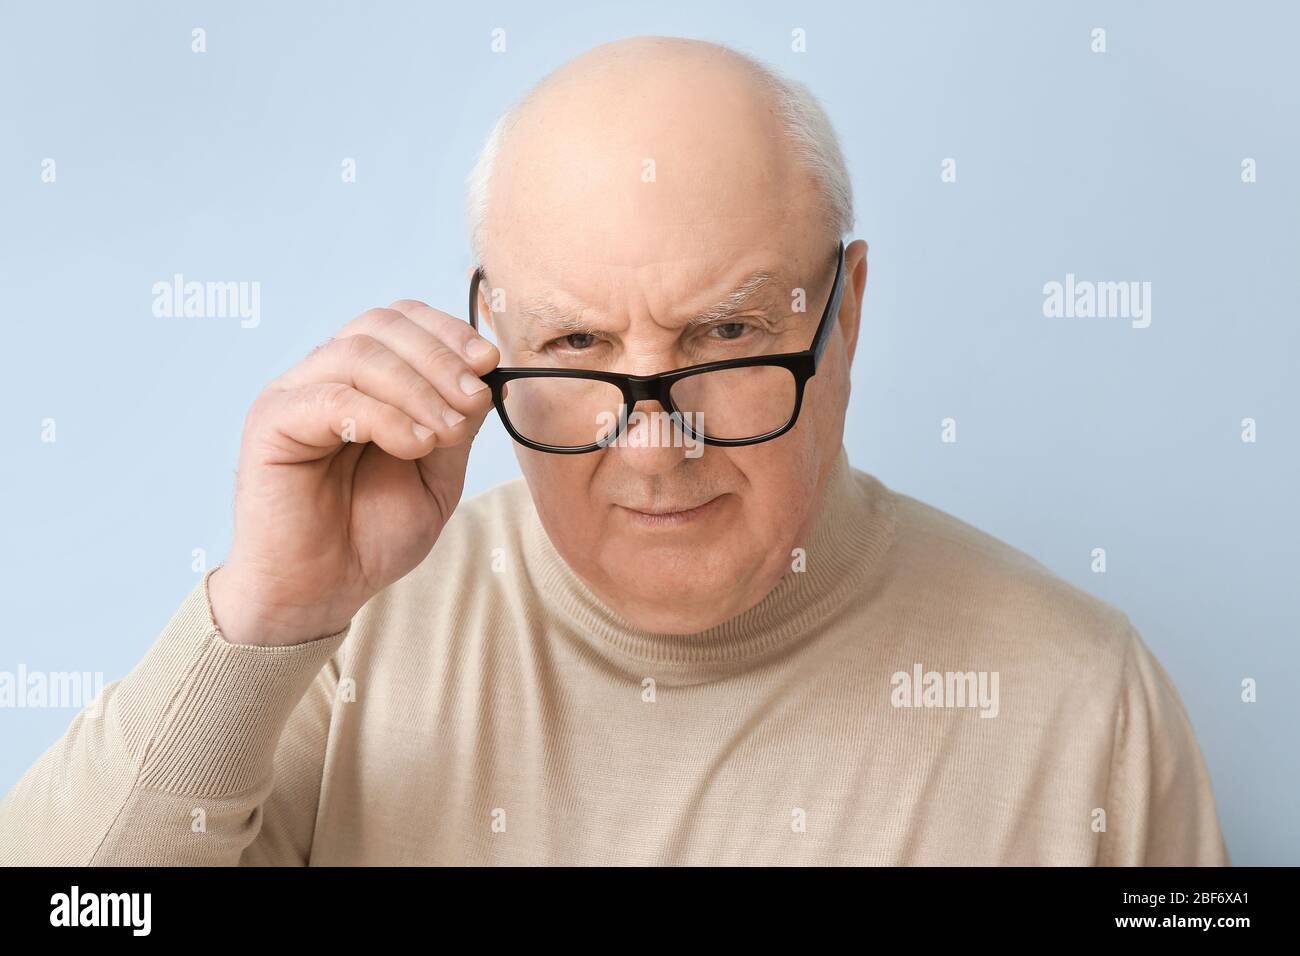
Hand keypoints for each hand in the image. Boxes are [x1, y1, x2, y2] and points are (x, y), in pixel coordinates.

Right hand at [207, 299, 498, 645]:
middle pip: (381, 324)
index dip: (447, 331)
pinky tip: (415, 446)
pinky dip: (386, 416)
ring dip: (418, 389)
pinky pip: (333, 396)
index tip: (488, 362)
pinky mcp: (271, 422)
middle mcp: (323, 376)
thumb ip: (456, 423)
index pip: (400, 320)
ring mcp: (293, 395)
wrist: (322, 591)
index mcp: (361, 380)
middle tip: (474, 398)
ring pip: (360, 352)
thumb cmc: (371, 535)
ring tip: (444, 435)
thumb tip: (483, 373)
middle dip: (440, 357)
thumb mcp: (436, 474)